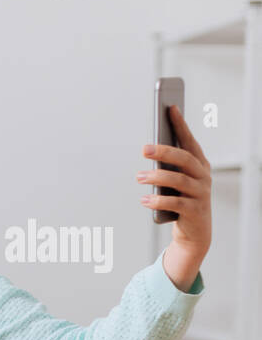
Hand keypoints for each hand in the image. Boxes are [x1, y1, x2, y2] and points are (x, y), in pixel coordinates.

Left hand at [139, 103, 211, 290]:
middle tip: (144, 149)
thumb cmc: (181, 199)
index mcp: (199, 164)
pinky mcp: (194, 211)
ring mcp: (200, 193)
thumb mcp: (176, 181)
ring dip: (156, 178)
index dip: (181, 125)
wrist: (195, 231)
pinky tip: (144, 200)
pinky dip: (158, 201)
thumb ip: (167, 166)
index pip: (190, 141)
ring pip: (179, 181)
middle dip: (165, 152)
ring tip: (138, 177)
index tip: (170, 108)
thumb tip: (149, 149)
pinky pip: (175, 203)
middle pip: (184, 159)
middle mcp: (203, 176)